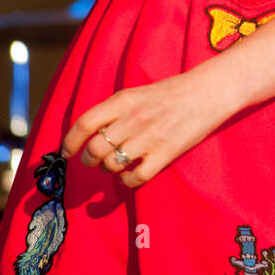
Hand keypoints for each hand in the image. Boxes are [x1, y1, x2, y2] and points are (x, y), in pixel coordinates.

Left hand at [60, 73, 217, 187]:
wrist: (207, 93)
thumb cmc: (170, 93)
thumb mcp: (136, 93)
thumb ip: (113, 110)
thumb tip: (90, 133)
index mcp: (123, 101)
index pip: (84, 123)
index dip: (70, 142)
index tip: (66, 153)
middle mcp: (132, 119)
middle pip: (95, 149)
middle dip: (89, 161)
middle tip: (94, 162)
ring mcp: (149, 138)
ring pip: (112, 165)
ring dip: (108, 171)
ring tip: (114, 167)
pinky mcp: (166, 154)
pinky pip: (136, 178)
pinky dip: (126, 182)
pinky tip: (129, 177)